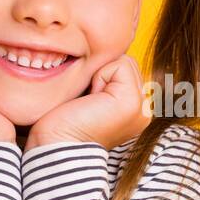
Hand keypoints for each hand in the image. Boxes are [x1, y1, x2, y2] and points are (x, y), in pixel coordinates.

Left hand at [26, 54, 149, 150]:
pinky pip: (120, 64)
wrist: (56, 144)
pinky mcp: (133, 102)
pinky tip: (91, 99)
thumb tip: (108, 55)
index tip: (87, 102)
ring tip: (90, 101)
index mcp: (136, 112)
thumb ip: (107, 81)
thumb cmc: (63, 123)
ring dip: (101, 74)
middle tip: (88, 101)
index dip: (101, 75)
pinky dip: (100, 76)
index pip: (125, 70)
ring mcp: (142, 108)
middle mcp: (144, 111)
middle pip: (127, 63)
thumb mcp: (91, 97)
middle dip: (103, 73)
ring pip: (125, 62)